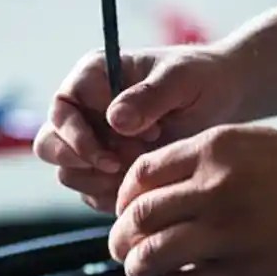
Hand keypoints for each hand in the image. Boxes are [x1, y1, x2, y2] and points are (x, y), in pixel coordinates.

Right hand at [33, 46, 244, 211]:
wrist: (227, 100)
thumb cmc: (201, 78)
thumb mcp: (181, 79)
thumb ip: (149, 96)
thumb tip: (115, 119)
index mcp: (93, 78)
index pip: (60, 112)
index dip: (78, 138)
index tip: (112, 155)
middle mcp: (85, 110)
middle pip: (50, 146)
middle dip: (81, 164)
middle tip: (120, 168)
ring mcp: (93, 142)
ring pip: (69, 174)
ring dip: (101, 182)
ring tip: (142, 170)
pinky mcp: (107, 170)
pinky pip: (93, 194)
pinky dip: (114, 197)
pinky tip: (145, 184)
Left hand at [108, 125, 276, 275]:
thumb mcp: (245, 143)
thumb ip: (197, 164)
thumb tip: (148, 193)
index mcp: (212, 149)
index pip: (139, 175)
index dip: (122, 199)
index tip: (124, 214)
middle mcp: (215, 188)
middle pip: (138, 216)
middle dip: (120, 238)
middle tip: (120, 248)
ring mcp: (228, 231)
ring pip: (152, 253)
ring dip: (136, 267)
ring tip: (138, 271)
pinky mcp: (243, 270)